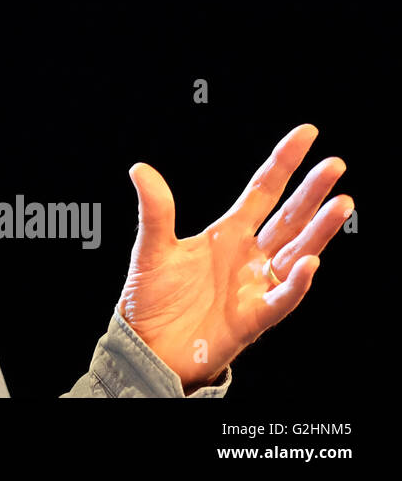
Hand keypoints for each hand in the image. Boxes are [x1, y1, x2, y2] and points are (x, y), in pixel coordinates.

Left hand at [116, 125, 351, 390]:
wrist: (148, 346)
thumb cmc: (153, 298)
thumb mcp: (152, 249)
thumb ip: (155, 210)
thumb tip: (140, 169)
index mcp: (227, 234)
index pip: (263, 191)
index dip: (284, 163)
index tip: (307, 134)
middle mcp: (248, 257)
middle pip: (288, 218)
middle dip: (311, 192)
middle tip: (335, 165)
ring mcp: (255, 286)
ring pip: (297, 253)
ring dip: (319, 232)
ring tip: (341, 204)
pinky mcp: (254, 318)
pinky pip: (282, 298)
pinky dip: (297, 282)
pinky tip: (309, 262)